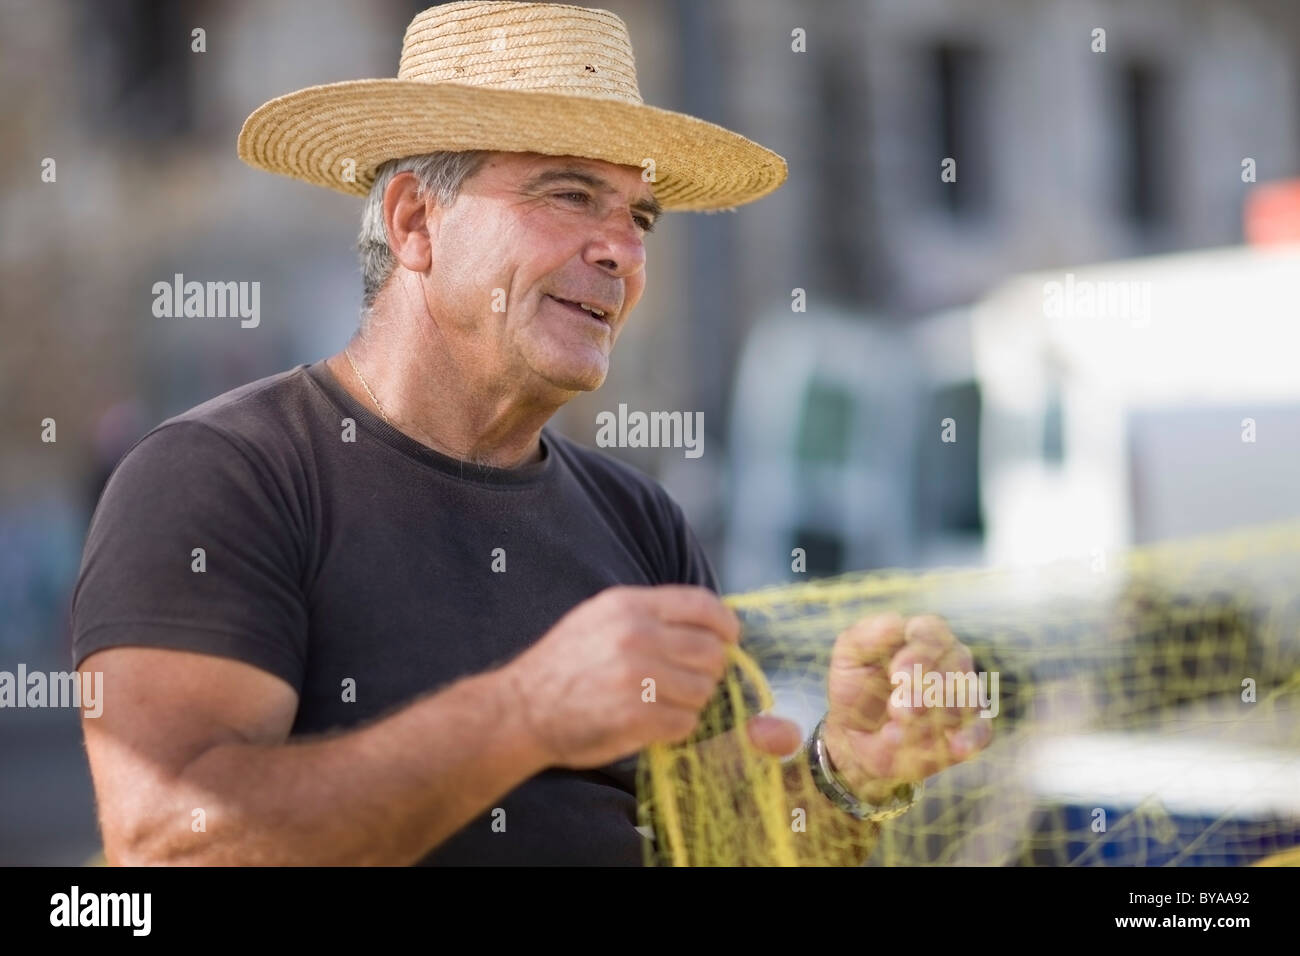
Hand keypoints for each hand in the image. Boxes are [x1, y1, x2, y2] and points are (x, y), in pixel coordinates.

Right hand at [506, 585, 798, 767]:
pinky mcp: (637, 715)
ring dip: (692, 701)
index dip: (725, 625)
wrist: (522, 707)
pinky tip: (654, 722)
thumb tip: (708, 624)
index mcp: (630, 605)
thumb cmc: (566, 663)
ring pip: (703, 689)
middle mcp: (636, 636)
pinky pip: (686, 722)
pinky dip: (677, 727)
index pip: (702, 606)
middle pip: (711, 651)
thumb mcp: (600, 617)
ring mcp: (638, 677)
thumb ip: (650, 614)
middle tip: (693, 679)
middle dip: (711, 669)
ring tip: (666, 702)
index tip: (730, 639)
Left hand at [822, 612, 992, 802]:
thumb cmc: (855, 689)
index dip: (919, 653)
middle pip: (956, 663)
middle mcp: (950, 659)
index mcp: (920, 635)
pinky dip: (970, 737)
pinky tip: (955, 746)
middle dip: (927, 689)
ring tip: (901, 730)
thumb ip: (865, 636)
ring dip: (938, 715)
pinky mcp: (971, 727)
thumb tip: (895, 622)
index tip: (896, 675)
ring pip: (967, 696)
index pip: (932, 632)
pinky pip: (983, 729)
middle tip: (897, 710)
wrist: (858, 738)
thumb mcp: (848, 658)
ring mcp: (964, 693)